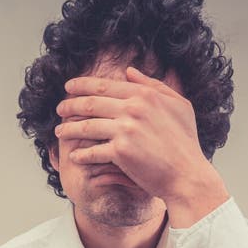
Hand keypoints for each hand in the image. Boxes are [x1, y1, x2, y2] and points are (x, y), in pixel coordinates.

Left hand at [54, 66, 227, 213]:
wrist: (187, 175)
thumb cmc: (186, 142)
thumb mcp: (178, 105)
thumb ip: (154, 86)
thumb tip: (129, 72)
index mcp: (144, 95)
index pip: (105, 86)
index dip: (82, 85)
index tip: (69, 87)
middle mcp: (133, 109)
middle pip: (91, 103)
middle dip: (70, 105)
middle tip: (59, 109)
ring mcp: (125, 130)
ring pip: (87, 126)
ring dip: (69, 129)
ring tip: (60, 132)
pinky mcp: (120, 152)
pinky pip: (92, 151)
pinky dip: (81, 154)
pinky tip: (74, 156)